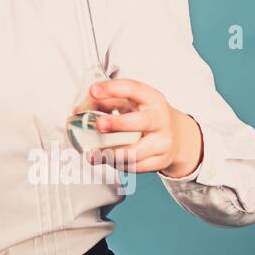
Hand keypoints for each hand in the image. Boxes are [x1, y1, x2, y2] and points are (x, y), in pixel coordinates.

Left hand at [70, 78, 202, 175]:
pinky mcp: (161, 160)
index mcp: (151, 98)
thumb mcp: (129, 103)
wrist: (176, 136)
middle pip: (140, 122)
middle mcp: (160, 119)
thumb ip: (103, 103)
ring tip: (94, 154)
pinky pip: (137, 166)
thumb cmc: (145, 116)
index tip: (93, 91)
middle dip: (118, 124)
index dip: (112, 89)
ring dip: (112, 154)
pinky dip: (119, 164)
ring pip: (137, 151)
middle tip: (99, 124)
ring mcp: (163, 141)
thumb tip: (78, 112)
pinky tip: (108, 160)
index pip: (133, 89)